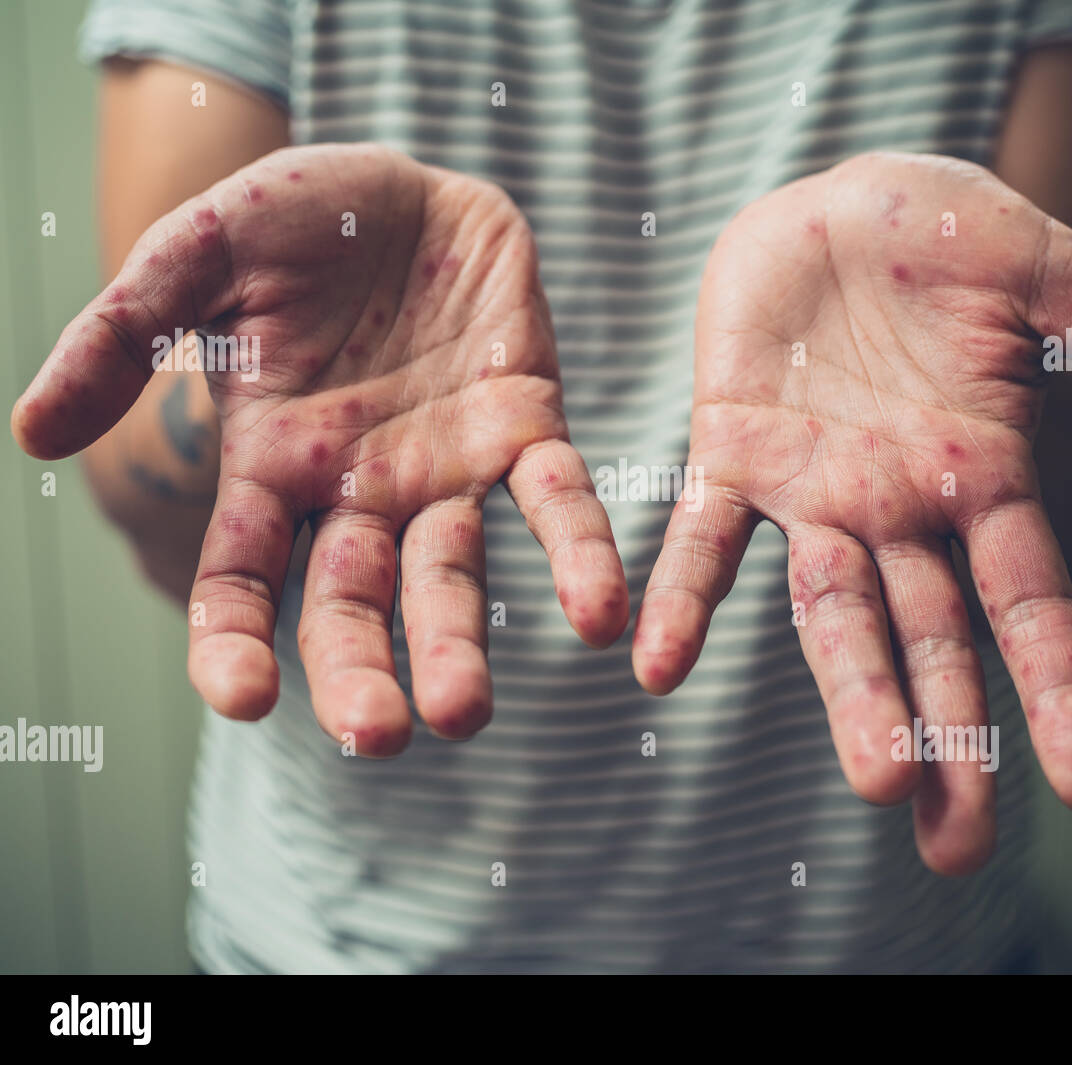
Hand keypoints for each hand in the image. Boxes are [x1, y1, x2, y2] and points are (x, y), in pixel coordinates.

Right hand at [13, 143, 627, 753]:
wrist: (412, 185)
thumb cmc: (296, 222)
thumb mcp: (196, 256)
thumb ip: (124, 335)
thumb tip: (31, 433)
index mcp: (271, 465)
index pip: (241, 579)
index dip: (234, 641)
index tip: (242, 698)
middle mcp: (359, 489)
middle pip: (353, 603)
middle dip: (362, 672)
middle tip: (380, 737)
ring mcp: (445, 469)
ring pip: (451, 575)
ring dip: (461, 644)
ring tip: (466, 712)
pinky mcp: (525, 427)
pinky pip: (556, 501)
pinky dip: (577, 554)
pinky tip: (600, 614)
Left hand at [632, 152, 1071, 872]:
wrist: (837, 198)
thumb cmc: (954, 238)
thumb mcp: (1060, 287)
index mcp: (983, 480)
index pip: (1028, 604)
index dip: (1058, 690)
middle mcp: (899, 509)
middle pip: (929, 642)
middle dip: (944, 736)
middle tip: (950, 845)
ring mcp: (813, 490)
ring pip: (828, 612)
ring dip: (847, 692)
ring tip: (874, 780)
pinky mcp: (731, 452)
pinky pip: (702, 537)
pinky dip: (682, 598)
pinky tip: (656, 664)